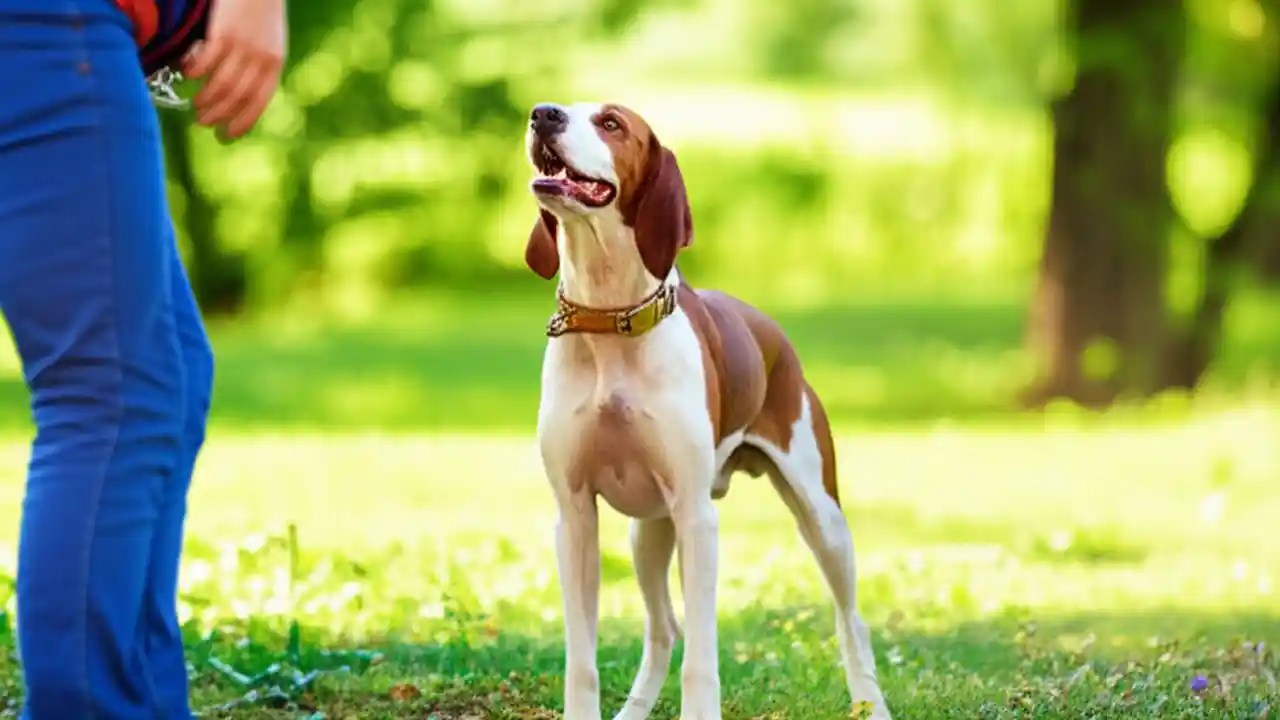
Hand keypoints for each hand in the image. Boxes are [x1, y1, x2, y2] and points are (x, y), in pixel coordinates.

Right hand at [182, 0, 286, 139]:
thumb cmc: (260, 13)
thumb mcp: (270, 43)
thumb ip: (259, 67)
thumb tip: (240, 95)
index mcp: (274, 65)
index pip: (258, 103)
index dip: (241, 123)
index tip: (226, 136)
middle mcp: (260, 59)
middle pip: (236, 98)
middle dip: (218, 115)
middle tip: (202, 123)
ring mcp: (242, 47)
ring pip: (221, 84)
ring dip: (205, 100)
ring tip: (195, 106)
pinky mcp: (223, 33)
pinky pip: (206, 62)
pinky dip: (194, 71)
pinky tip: (186, 73)